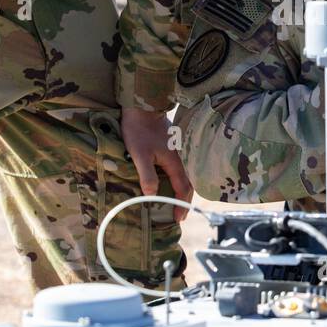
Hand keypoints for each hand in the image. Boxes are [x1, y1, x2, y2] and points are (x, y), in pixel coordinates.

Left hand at [121, 107, 193, 221]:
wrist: (143, 107)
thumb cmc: (139, 130)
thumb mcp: (140, 154)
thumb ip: (147, 175)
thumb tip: (152, 195)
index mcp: (174, 163)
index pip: (183, 189)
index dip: (181, 205)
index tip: (178, 219)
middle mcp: (178, 159)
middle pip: (186, 184)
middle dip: (184, 201)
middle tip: (179, 216)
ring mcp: (174, 154)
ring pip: (182, 177)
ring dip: (180, 192)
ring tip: (174, 203)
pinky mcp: (168, 149)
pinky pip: (175, 170)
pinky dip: (175, 182)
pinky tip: (166, 184)